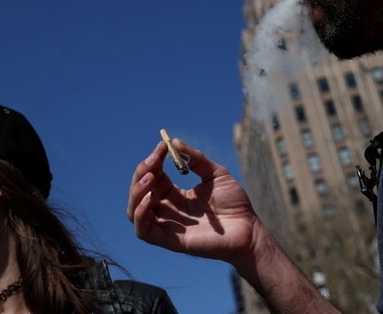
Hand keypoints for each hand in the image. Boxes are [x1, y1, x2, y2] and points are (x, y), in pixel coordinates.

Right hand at [127, 137, 260, 266]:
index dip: (154, 161)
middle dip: (142, 172)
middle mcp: (168, 210)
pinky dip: (140, 214)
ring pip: (134, 211)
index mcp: (176, 196)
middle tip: (155, 159)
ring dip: (136, 192)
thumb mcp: (215, 173)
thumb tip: (174, 141)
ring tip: (150, 176)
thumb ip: (196, 159)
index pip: (153, 177)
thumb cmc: (235, 203)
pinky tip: (150, 199)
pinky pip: (144, 231)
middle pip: (140, 192)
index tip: (162, 146)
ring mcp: (167, 226)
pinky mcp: (169, 241)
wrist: (248, 228)